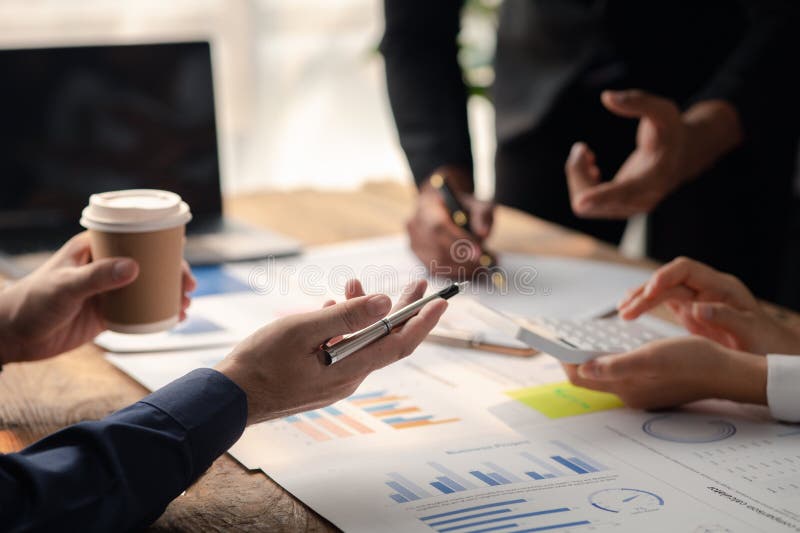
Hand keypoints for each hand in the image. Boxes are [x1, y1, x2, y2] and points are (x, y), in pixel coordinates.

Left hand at [0, 232, 194, 363]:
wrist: (13, 336)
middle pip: (150, 263)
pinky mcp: (108, 312)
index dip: (162, 244)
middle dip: (174, 273)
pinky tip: (175, 319)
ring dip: (171, 293)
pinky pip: (141, 309)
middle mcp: (105, 265)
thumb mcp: (65, 287)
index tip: (181, 254)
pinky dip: (160, 313)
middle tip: (189, 287)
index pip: (135, 238)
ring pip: (149, 286)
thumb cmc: (31, 303)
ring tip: (187, 306)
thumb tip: (135, 267)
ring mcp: (108, 289)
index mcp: (95, 248)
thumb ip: (98, 277)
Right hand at [215, 279, 446, 424]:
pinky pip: (342, 350)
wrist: (228, 398)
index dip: (422, 322)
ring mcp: (334, 382)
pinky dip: (342, 327)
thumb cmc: (260, 363)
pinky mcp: (320, 380)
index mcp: (349, 370)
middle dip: (401, 312)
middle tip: (417, 286)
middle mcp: (348, 379)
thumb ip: (345, 316)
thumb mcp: (302, 330)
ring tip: (353, 284)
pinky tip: (330, 308)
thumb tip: (384, 301)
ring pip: (360, 343)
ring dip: (362, 314)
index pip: (399, 344)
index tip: (440, 301)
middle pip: (385, 342)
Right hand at [407, 166, 494, 278]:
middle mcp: (415, 222)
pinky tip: (468, 271)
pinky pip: (434, 268)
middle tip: (484, 265)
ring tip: (480, 268)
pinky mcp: (417, 254)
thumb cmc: (462, 206)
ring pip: (434, 260)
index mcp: (427, 203)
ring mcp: (413, 239)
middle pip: (435, 246)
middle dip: (462, 259)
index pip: (439, 225)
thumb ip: (481, 215)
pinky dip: (453, 272)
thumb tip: (483, 233)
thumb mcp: (476, 204)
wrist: (446, 208)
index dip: (459, 241)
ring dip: (460, 268)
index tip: (479, 253)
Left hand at [562, 336, 766, 409]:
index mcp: (624, 387)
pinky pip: (620, 372)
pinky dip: (610, 358)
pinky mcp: (651, 385)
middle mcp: (628, 393)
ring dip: (591, 357)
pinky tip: (614, 343)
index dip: (563, 360)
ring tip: (583, 336)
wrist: (726, 371)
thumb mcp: (651, 356)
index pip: (579, 378)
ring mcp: (640, 390)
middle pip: (589, 378)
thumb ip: (615, 366)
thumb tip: (581, 370)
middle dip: (574, 357)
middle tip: (564, 335)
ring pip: (604, 374)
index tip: (552, 341)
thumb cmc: (691, 360)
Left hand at [567, 90, 687, 217]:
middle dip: (578, 173)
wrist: (681, 155)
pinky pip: (585, 206)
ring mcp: (628, 210)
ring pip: (583, 206)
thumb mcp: (663, 110)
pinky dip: (580, 184)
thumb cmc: (670, 130)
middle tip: (581, 147)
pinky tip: (590, 165)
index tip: (581, 201)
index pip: (625, 192)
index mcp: (655, 178)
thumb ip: (638, 101)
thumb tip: (607, 97)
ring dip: (577, 177)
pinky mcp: (617, 210)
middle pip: (592, 200)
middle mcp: (641, 201)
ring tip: (586, 153)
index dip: (601, 196)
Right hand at [617, 257, 799, 353]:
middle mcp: (706, 288)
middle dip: (645, 292)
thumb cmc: (766, 344)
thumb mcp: (750, 331)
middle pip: (668, 280)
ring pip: (662, 290)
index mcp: (721, 286)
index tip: (650, 291)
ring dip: (640, 298)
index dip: (664, 276)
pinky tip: (630, 309)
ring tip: (621, 310)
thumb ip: (726, 317)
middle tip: (626, 310)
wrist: (772, 355)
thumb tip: (697, 307)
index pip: (685, 269)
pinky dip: (645, 304)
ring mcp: (696, 298)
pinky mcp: (689, 311)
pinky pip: (662, 301)